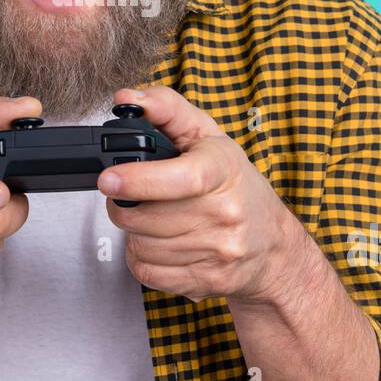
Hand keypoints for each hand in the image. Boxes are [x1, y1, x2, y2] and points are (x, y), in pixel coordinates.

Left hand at [99, 86, 303, 305]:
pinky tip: (158, 243)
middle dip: (124, 205)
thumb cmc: (236, 184)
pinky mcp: (206, 281)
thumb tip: (127, 99)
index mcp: (222, 170)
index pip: (178, 178)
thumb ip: (166, 109)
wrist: (271, 245)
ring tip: (151, 218)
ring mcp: (217, 252)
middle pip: (144, 217)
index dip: (137, 180)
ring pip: (142, 246)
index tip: (108, 179)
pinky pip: (148, 273)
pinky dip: (141, 259)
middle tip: (129, 194)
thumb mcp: (208, 136)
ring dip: (135, 232)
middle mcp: (224, 213)